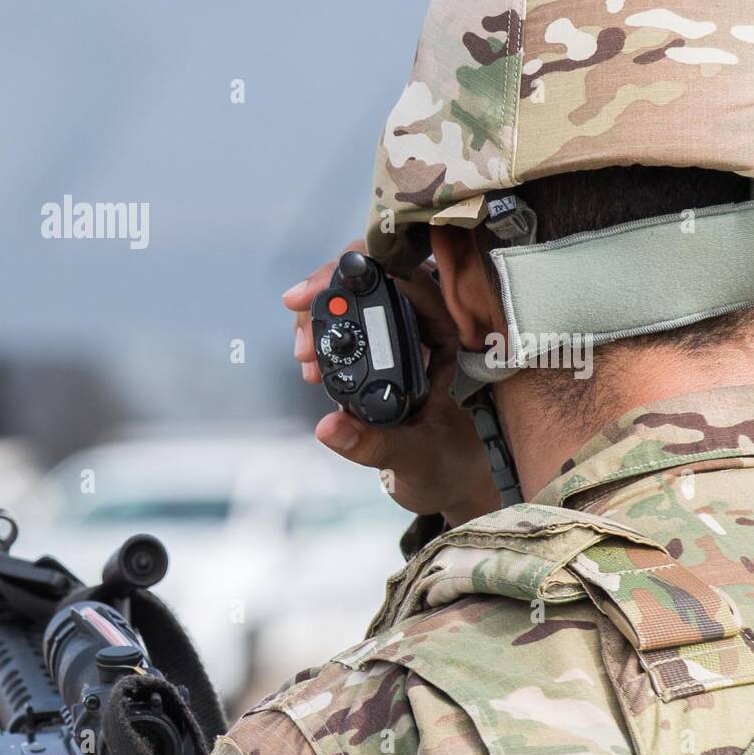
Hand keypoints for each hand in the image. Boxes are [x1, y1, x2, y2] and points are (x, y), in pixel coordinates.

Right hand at [283, 241, 499, 526]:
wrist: (447, 483)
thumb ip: (373, 444)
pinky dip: (326, 331)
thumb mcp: (412, 459)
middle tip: (302, 332)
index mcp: (451, 341)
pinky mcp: (383, 347)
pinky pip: (353, 319)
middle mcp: (429, 329)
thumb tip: (327, 425)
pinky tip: (310, 361)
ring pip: (361, 294)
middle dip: (332, 291)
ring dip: (323, 312)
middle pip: (379, 275)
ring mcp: (404, 335)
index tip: (322, 291)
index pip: (413, 278)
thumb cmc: (446, 466)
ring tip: (304, 356)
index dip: (367, 271)